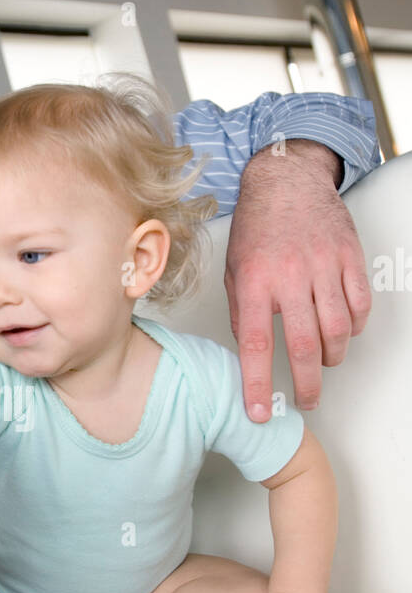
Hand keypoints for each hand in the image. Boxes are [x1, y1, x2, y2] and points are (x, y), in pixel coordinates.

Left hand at [225, 140, 371, 421]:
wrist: (285, 179)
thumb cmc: (256, 226)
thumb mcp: (234, 269)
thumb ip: (243, 310)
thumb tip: (251, 351)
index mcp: (254, 281)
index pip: (255, 346)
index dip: (257, 385)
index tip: (260, 413)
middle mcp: (289, 275)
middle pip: (304, 345)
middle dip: (306, 383)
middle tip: (306, 400)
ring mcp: (323, 265)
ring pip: (337, 330)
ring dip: (332, 357)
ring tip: (323, 362)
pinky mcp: (349, 256)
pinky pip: (359, 305)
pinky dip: (353, 326)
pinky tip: (342, 330)